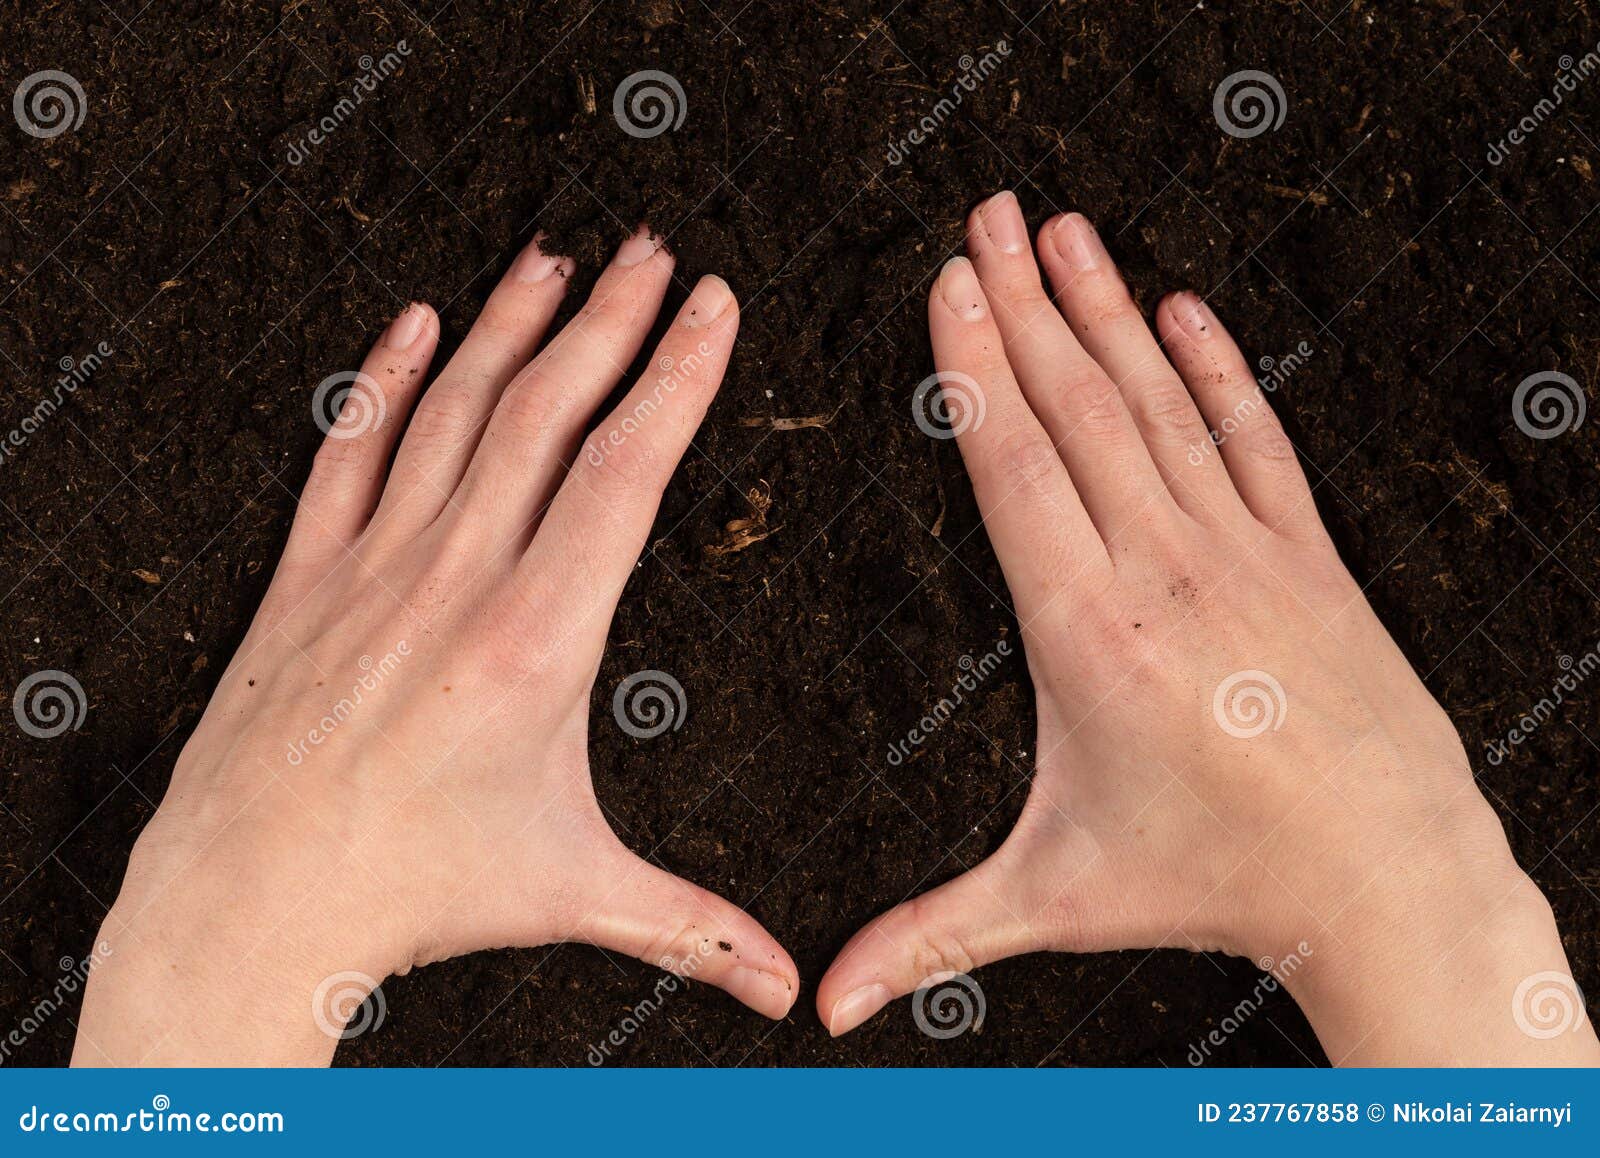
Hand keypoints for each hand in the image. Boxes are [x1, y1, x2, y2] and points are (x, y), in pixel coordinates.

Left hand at [75, 229, 797, 1064]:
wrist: (255, 898)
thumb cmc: (414, 893)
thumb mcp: (574, 895)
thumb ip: (694, 929)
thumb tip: (784, 987)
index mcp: (539, 638)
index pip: (627, 469)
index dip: (678, 376)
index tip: (713, 311)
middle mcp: (457, 578)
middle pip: (549, 412)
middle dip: (614, 320)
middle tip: (657, 251)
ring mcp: (376, 565)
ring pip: (455, 411)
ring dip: (511, 326)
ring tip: (559, 260)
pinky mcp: (311, 576)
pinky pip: (351, 449)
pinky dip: (387, 379)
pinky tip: (416, 325)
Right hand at [816, 192, 1599, 1064]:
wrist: (1381, 874)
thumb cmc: (1213, 881)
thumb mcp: (1053, 898)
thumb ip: (929, 932)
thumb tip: (830, 1001)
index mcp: (1086, 633)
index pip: (1014, 468)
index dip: (977, 365)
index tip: (951, 285)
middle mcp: (1164, 570)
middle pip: (1080, 407)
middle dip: (1026, 301)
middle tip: (989, 216)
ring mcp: (1243, 551)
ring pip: (1160, 403)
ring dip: (1109, 311)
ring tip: (1067, 234)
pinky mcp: (1304, 555)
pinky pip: (1252, 437)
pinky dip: (1215, 368)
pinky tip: (1184, 310)